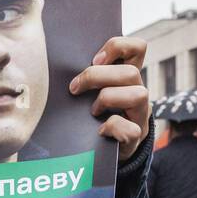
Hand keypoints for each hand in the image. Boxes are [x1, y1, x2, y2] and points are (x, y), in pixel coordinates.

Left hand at [68, 35, 149, 161]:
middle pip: (131, 72)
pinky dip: (112, 128)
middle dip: (98, 77)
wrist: (101, 151)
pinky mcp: (135, 137)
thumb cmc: (89, 116)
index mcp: (125, 77)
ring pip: (138, 95)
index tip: (94, 59)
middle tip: (75, 88)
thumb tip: (57, 68)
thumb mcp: (88, 92)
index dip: (118, 47)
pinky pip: (130, 129)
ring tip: (92, 110)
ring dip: (108, 99)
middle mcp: (137, 92)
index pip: (137, 48)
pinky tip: (99, 131)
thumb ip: (84, 78)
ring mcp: (139, 115)